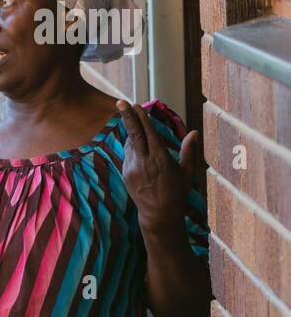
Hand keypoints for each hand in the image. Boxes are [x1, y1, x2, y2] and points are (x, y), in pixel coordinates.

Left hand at [117, 100, 200, 235]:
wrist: (159, 214)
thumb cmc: (178, 192)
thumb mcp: (187, 172)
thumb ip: (189, 151)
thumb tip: (194, 132)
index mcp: (160, 159)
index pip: (148, 133)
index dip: (141, 118)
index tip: (135, 105)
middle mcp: (144, 162)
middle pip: (134, 134)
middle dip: (127, 117)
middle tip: (120, 102)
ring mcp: (132, 168)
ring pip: (129, 144)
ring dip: (132, 132)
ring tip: (135, 121)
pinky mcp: (125, 174)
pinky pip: (127, 155)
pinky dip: (131, 146)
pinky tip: (136, 142)